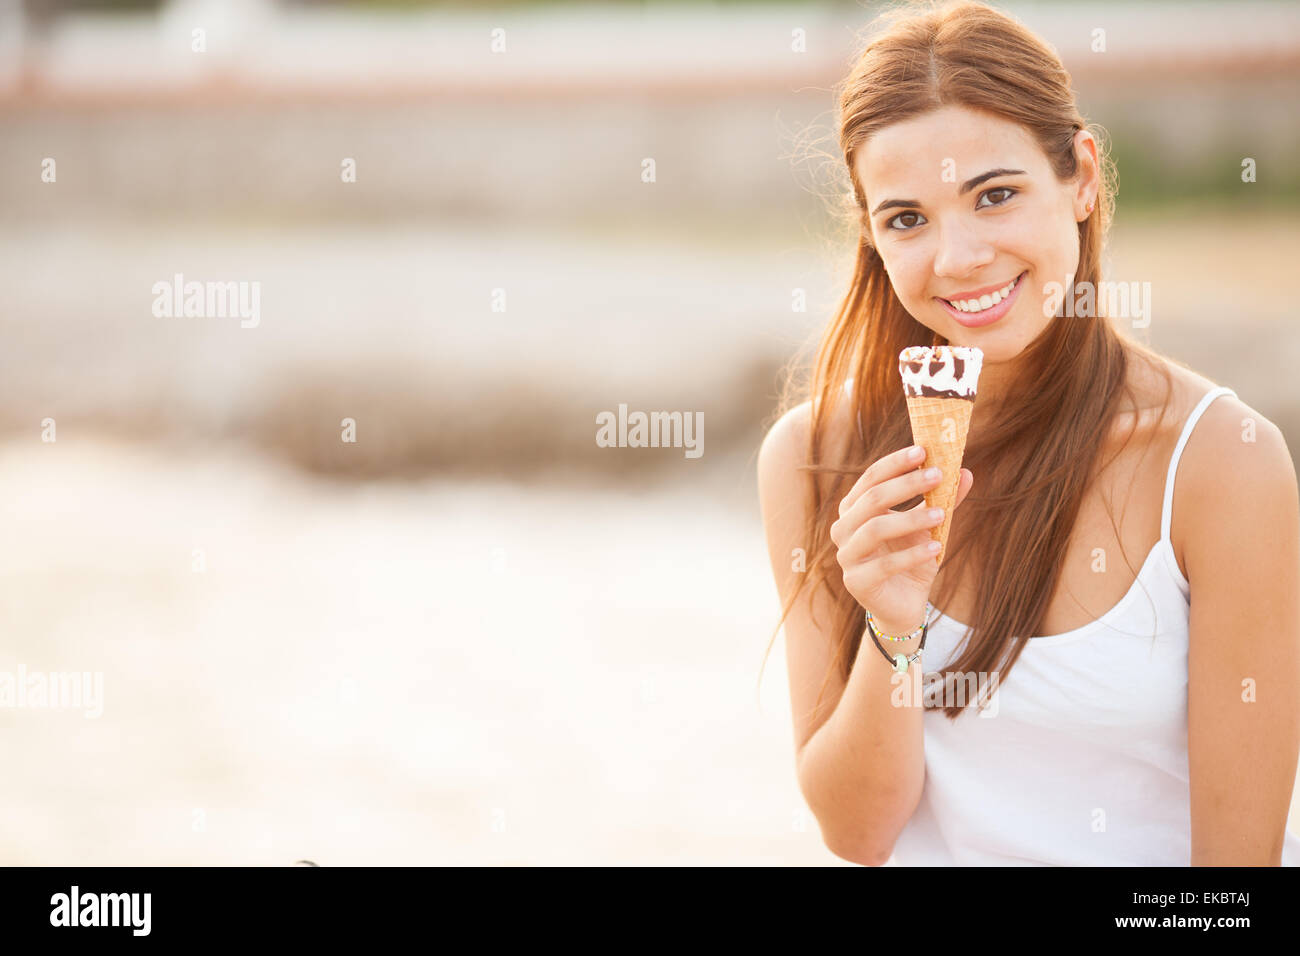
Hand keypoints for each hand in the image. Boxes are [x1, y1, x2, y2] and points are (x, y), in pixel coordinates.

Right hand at [830, 445, 973, 635]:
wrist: (903, 604)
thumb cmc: (911, 557)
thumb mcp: (929, 526)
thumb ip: (943, 500)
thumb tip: (966, 472)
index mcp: (855, 508)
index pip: (871, 477)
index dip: (896, 463)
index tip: (924, 451)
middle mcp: (843, 528)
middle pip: (872, 499)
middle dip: (907, 485)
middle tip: (938, 475)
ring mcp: (846, 556)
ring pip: (875, 529)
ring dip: (911, 518)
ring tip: (941, 514)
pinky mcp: (856, 582)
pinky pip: (884, 565)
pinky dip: (912, 555)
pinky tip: (937, 548)